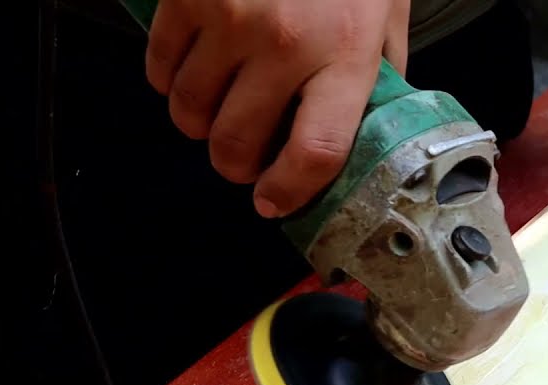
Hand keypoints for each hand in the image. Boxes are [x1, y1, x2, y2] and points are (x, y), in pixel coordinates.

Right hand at [144, 0, 410, 217]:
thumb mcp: (386, 13)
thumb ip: (378, 72)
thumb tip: (369, 127)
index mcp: (347, 54)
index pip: (316, 151)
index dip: (289, 191)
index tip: (274, 202)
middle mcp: (288, 44)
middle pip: (238, 141)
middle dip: (234, 165)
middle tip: (241, 161)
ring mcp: (231, 20)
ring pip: (191, 111)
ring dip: (198, 126)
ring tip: (215, 114)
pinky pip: (161, 65)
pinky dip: (168, 82)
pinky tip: (189, 73)